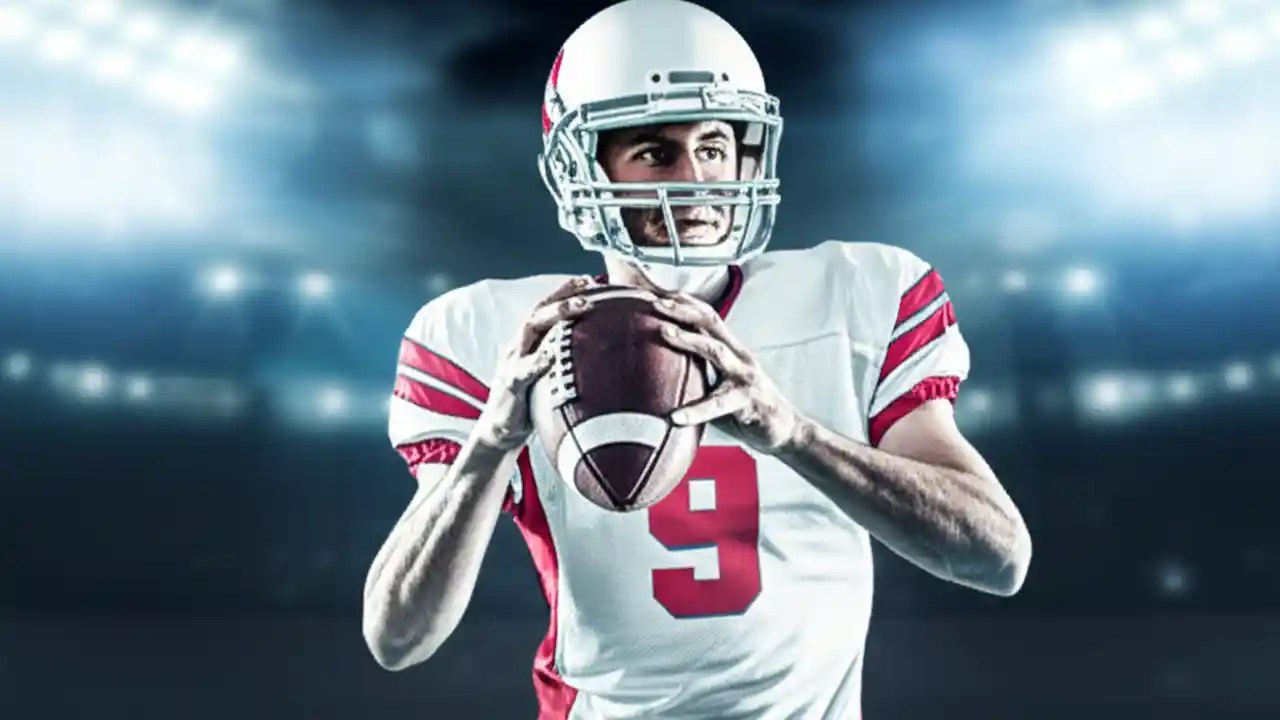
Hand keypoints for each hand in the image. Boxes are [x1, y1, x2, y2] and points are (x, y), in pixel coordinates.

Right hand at [473, 276, 597, 450]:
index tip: (592, 279)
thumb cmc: (531, 399)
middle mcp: (520, 345)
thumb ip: (567, 358)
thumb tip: (604, 350)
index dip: (567, 291)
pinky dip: (539, 360)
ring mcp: (513, 362)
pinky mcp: (510, 385)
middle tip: (589, 285)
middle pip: (540, 310)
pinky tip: (553, 354)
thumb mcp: (550, 374)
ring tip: (578, 306)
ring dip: (555, 315)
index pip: (548, 308)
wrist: (500, 429)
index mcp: (531, 341)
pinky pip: (524, 370)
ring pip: (531, 330)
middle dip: (564, 294)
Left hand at [648, 289, 804, 454]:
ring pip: (716, 351)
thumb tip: (662, 370)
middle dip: (683, 310)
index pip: (708, 317)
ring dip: (689, 339)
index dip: (687, 302)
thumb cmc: (746, 407)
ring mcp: (745, 376)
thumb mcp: (722, 382)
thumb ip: (701, 372)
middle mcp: (740, 356)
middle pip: (711, 323)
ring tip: (664, 333)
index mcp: (732, 350)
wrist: (785, 430)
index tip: (660, 292)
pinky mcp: (749, 401)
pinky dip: (696, 411)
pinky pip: (719, 404)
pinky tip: (675, 417)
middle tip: (655, 303)